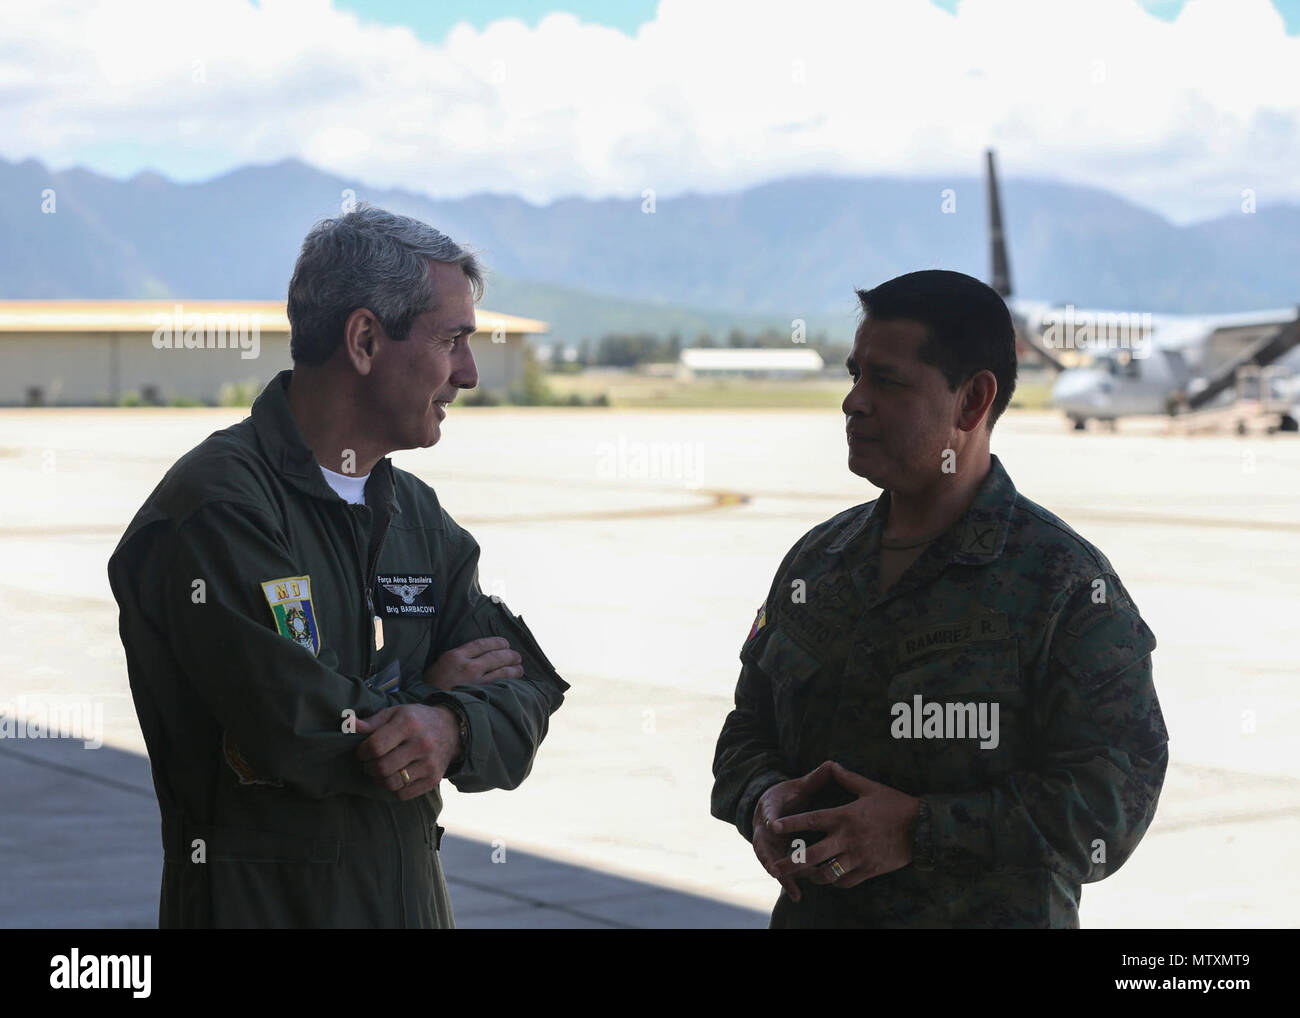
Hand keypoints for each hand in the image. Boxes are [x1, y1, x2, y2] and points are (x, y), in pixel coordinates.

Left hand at [355, 704, 461, 800]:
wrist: (451, 729)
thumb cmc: (416, 720)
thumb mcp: (395, 713)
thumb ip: (371, 722)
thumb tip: (349, 724)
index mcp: (409, 724)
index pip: (375, 747)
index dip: (362, 752)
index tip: (363, 751)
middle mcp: (422, 744)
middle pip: (382, 768)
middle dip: (369, 767)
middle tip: (370, 762)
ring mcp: (429, 764)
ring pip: (391, 783)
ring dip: (380, 780)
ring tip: (381, 770)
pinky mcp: (433, 779)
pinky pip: (403, 794)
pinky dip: (395, 789)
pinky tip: (396, 776)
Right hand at [424, 637, 521, 690]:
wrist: (428, 709)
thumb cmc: (433, 686)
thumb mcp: (441, 664)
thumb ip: (459, 658)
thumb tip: (480, 653)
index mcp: (455, 656)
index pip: (482, 644)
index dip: (497, 642)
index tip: (505, 643)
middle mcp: (467, 666)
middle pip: (496, 655)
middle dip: (510, 654)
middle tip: (517, 656)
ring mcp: (475, 682)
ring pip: (502, 670)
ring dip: (514, 668)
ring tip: (519, 668)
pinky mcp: (481, 695)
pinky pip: (500, 684)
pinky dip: (510, 681)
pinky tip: (514, 680)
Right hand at [751, 760, 838, 902]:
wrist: (771, 809)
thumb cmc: (787, 797)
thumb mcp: (798, 786)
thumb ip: (815, 779)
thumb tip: (832, 764)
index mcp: (769, 807)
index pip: (768, 813)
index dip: (770, 818)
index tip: (772, 823)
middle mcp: (764, 829)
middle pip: (764, 845)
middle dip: (769, 857)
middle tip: (775, 867)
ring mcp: (767, 846)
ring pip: (772, 862)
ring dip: (782, 875)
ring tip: (793, 887)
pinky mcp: (774, 858)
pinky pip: (780, 872)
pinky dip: (788, 883)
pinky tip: (798, 896)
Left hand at [769, 761, 919, 889]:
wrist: (923, 828)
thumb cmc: (896, 804)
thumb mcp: (871, 787)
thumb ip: (847, 778)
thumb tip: (832, 764)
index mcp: (845, 816)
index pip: (811, 820)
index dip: (791, 824)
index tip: (772, 826)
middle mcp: (848, 839)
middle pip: (813, 855)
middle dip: (792, 862)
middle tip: (776, 865)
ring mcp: (858, 857)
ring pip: (827, 873)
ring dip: (812, 876)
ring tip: (802, 876)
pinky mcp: (869, 870)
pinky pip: (846, 882)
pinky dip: (835, 882)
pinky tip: (829, 879)